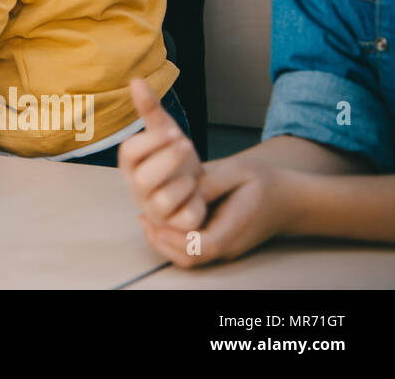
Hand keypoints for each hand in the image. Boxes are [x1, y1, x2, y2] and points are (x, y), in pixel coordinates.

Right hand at [119, 79, 205, 231]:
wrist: (195, 188)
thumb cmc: (175, 159)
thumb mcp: (166, 132)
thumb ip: (150, 109)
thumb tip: (135, 80)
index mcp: (131, 165)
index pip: (129, 153)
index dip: (151, 141)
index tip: (174, 131)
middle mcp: (138, 189)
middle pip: (143, 179)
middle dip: (168, 160)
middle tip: (187, 144)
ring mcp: (155, 210)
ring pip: (162, 201)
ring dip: (182, 184)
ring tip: (195, 175)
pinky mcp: (175, 227)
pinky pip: (183, 221)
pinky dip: (195, 206)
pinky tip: (200, 195)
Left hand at [138, 159, 295, 266]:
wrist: (288, 198)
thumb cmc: (264, 181)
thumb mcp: (238, 171)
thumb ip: (210, 182)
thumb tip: (182, 189)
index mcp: (235, 228)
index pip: (200, 246)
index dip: (173, 236)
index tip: (151, 219)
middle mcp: (229, 245)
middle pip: (190, 258)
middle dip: (162, 242)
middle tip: (141, 219)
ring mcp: (225, 248)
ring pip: (190, 259)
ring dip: (165, 243)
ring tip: (146, 220)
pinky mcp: (220, 245)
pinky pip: (193, 252)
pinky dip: (174, 240)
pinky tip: (160, 220)